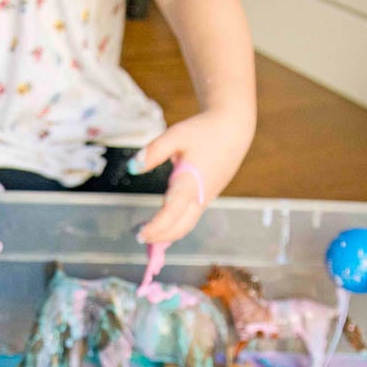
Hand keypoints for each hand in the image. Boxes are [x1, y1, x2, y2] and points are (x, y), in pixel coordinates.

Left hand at [133, 110, 249, 243]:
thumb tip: (132, 167)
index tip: (140, 234)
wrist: (234, 128)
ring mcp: (206, 197)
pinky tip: (166, 221)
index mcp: (191, 182)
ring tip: (149, 233)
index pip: (172, 213)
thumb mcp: (175, 135)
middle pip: (181, 227)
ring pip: (188, 224)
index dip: (156, 228)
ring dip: (169, 233)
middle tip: (140, 237)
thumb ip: (153, 151)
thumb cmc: (204, 130)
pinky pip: (192, 216)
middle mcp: (200, 195)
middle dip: (160, 237)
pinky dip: (177, 223)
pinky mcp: (209, 195)